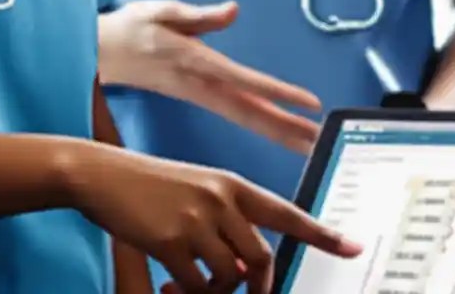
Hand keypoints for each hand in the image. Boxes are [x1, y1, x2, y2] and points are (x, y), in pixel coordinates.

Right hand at [71, 146, 361, 293]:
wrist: (100, 174)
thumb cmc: (149, 185)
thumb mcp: (196, 191)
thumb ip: (226, 222)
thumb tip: (244, 269)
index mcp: (232, 185)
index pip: (287, 213)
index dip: (322, 233)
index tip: (353, 246)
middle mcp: (221, 199)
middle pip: (260, 259)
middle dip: (254, 286)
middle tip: (236, 293)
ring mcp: (196, 219)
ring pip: (230, 277)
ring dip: (213, 291)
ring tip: (187, 284)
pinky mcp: (170, 240)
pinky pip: (196, 285)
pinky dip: (186, 293)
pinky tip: (167, 285)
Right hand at [99, 0, 322, 152]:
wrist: (102, 53)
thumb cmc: (133, 28)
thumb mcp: (162, 11)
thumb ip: (199, 15)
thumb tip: (233, 11)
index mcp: (195, 62)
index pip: (244, 80)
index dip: (277, 92)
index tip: (306, 102)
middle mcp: (201, 85)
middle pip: (249, 112)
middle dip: (285, 127)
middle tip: (320, 139)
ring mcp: (201, 94)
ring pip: (246, 118)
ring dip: (279, 130)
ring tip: (311, 141)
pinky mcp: (200, 96)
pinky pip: (238, 114)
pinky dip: (263, 123)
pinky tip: (282, 129)